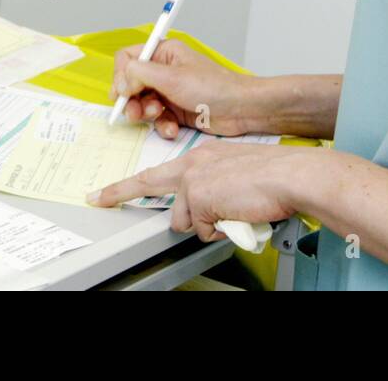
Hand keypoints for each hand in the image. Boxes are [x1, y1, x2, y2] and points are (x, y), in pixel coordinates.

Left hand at [87, 143, 314, 241]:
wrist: (290, 175)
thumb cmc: (274, 175)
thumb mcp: (235, 174)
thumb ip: (215, 188)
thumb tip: (207, 213)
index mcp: (202, 156)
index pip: (159, 171)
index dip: (130, 184)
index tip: (105, 190)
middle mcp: (193, 164)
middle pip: (149, 184)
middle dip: (120, 193)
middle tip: (97, 198)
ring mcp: (194, 180)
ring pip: (184, 220)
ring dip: (206, 225)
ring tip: (232, 212)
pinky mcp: (199, 198)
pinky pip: (203, 230)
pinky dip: (220, 230)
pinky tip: (236, 215)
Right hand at [109, 39, 255, 138]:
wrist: (241, 110)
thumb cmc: (214, 87)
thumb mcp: (172, 78)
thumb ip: (140, 74)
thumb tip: (121, 81)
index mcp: (163, 53)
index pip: (128, 58)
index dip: (121, 76)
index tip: (123, 92)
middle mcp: (164, 71)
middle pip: (131, 84)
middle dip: (132, 100)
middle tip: (136, 112)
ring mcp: (169, 91)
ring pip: (142, 104)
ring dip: (147, 114)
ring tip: (159, 116)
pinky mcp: (176, 110)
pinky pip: (157, 119)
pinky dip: (161, 125)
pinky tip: (172, 129)